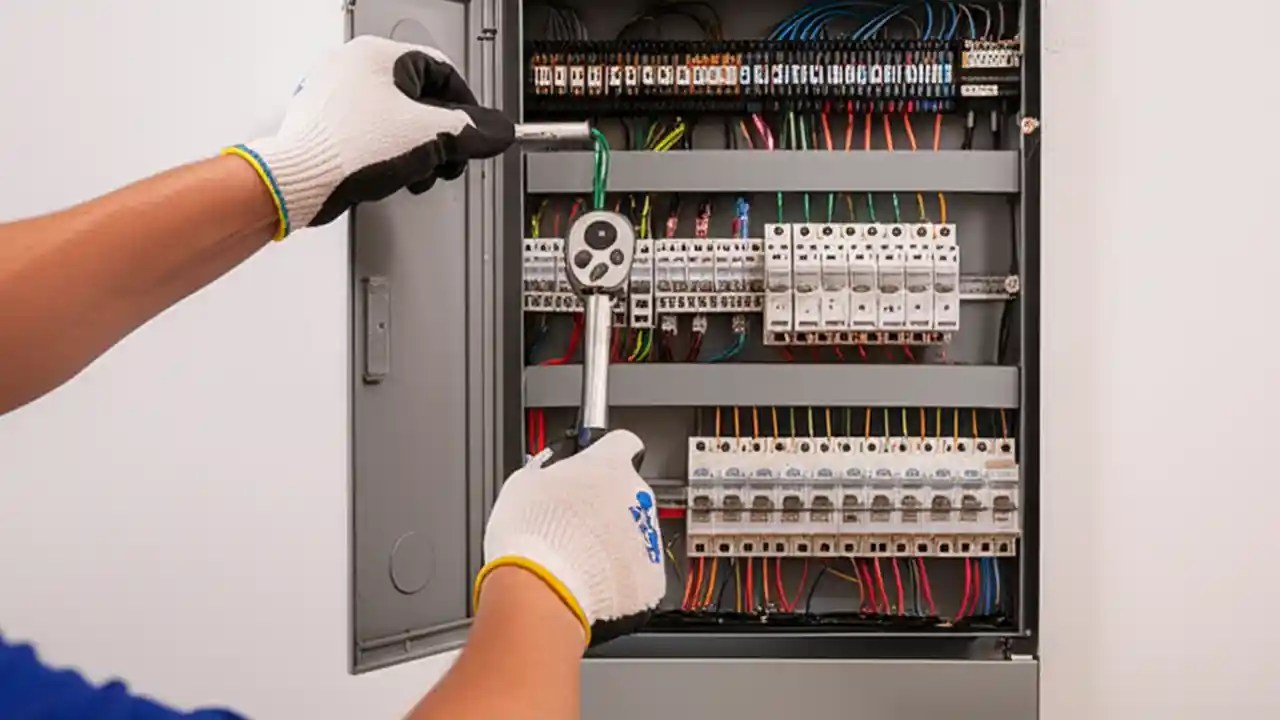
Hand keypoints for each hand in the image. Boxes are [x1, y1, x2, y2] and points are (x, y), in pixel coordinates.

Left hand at [226, 36, 513, 239]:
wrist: (298, 180)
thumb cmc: (349, 149)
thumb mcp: (430, 137)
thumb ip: (472, 132)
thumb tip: (497, 131)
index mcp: (379, 55)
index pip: (444, 72)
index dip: (468, 107)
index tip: (475, 133)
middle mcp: (354, 66)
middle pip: (421, 98)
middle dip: (441, 137)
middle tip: (447, 160)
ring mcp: (336, 94)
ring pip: (397, 119)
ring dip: (417, 150)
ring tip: (416, 173)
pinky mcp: (325, 122)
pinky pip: (372, 133)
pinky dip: (389, 153)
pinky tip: (391, 175)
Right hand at [475, 431, 665, 648]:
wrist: (542, 592)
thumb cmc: (531, 539)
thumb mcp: (523, 485)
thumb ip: (545, 472)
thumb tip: (544, 472)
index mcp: (608, 466)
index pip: (622, 443)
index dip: (608, 454)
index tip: (600, 464)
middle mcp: (636, 496)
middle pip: (628, 493)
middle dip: (606, 507)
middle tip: (574, 525)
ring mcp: (649, 537)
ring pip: (635, 533)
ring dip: (613, 542)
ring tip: (576, 558)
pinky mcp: (651, 577)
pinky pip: (639, 572)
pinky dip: (620, 577)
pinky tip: (590, 580)